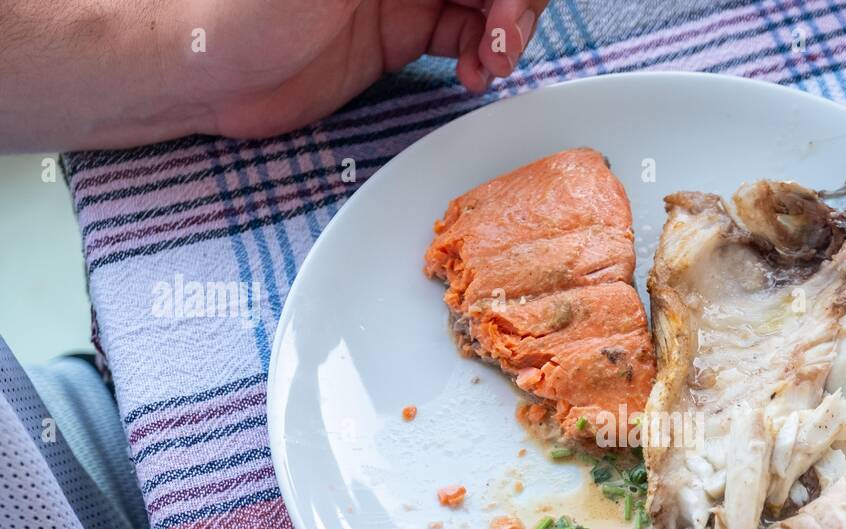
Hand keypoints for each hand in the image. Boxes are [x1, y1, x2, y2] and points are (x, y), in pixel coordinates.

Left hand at [0, 0, 547, 149]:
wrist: (201, 70)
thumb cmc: (243, 2)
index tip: (505, 6)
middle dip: (514, 0)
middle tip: (505, 37)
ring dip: (507, 28)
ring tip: (493, 62)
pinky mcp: (399, 35)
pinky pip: (467, 36)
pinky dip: (484, 55)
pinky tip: (475, 74)